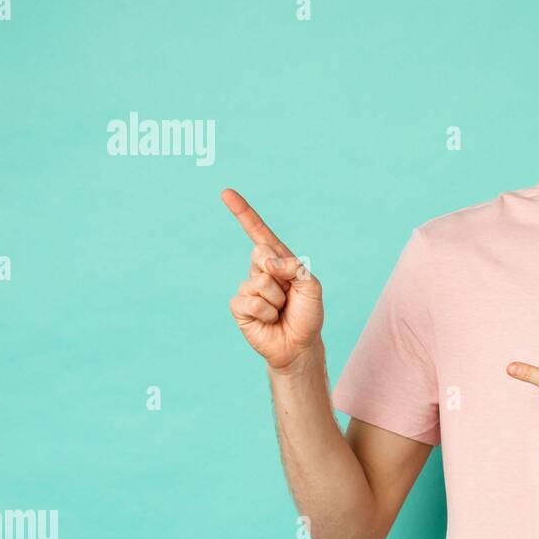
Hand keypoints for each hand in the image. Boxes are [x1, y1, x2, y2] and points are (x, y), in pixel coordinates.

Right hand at [221, 188, 323, 371]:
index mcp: (278, 260)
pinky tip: (269, 320)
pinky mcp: (239, 307)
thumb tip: (268, 262)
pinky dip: (265, 313)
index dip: (243, 213)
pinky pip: (250, 301)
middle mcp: (260, 270)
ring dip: (276, 300)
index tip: (226, 193)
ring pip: (259, 283)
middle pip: (261, 255)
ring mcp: (248, 288)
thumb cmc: (307, 315)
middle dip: (280, 276)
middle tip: (289, 296)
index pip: (259, 233)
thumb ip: (295, 268)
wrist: (299, 345)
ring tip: (280, 311)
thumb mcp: (311, 287)